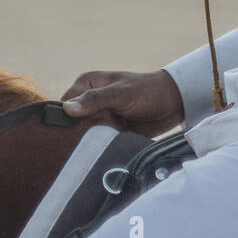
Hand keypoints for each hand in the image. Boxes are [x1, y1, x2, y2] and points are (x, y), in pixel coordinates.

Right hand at [61, 69, 185, 137]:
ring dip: (88, 142)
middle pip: (71, 122)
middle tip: (79, 145)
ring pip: (83, 135)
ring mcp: (99, 117)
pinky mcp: (109, 131)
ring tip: (93, 149)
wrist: (174, 104)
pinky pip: (97, 142)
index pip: (64, 104)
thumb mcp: (120, 93)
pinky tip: (100, 153)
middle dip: (75, 134)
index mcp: (87, 85)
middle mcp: (89, 101)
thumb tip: (67, 109)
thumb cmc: (147, 91)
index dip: (63, 120)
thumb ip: (94, 100)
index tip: (64, 134)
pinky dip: (98, 148)